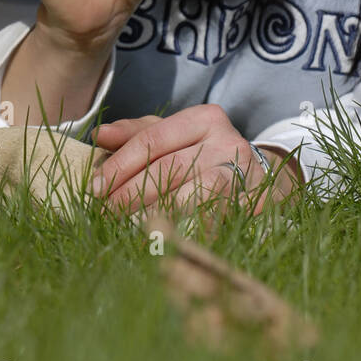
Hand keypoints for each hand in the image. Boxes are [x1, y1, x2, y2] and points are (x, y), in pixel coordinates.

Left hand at [89, 105, 302, 216]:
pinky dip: (185, 233)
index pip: (154, 139)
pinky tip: (162, 241)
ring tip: (127, 226)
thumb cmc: (208, 155)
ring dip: (154, 213)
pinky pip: (212, 223)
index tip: (94, 187)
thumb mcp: (176, 136)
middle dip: (130, 192)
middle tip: (104, 211)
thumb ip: (138, 133)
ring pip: (192, 195)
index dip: (120, 164)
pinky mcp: (253, 208)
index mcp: (205, 119)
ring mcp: (245, 177)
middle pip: (169, 168)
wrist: (266, 180)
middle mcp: (228, 143)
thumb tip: (99, 136)